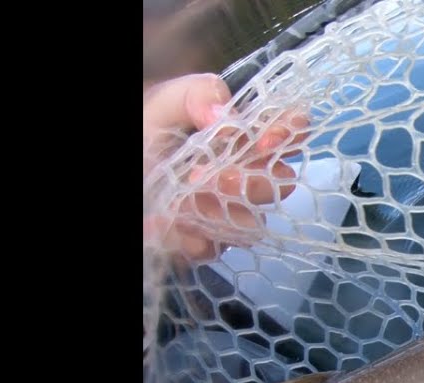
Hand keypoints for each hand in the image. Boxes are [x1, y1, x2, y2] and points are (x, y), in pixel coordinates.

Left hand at [143, 73, 310, 262]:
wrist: (130, 179)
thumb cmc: (147, 135)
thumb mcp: (164, 105)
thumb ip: (197, 94)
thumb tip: (225, 118)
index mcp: (243, 137)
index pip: (292, 130)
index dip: (290, 134)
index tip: (265, 142)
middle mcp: (248, 174)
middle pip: (281, 183)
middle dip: (252, 181)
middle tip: (217, 178)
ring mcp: (233, 210)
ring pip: (253, 222)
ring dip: (221, 213)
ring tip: (182, 202)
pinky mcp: (212, 241)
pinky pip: (217, 248)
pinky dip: (190, 237)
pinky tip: (165, 224)